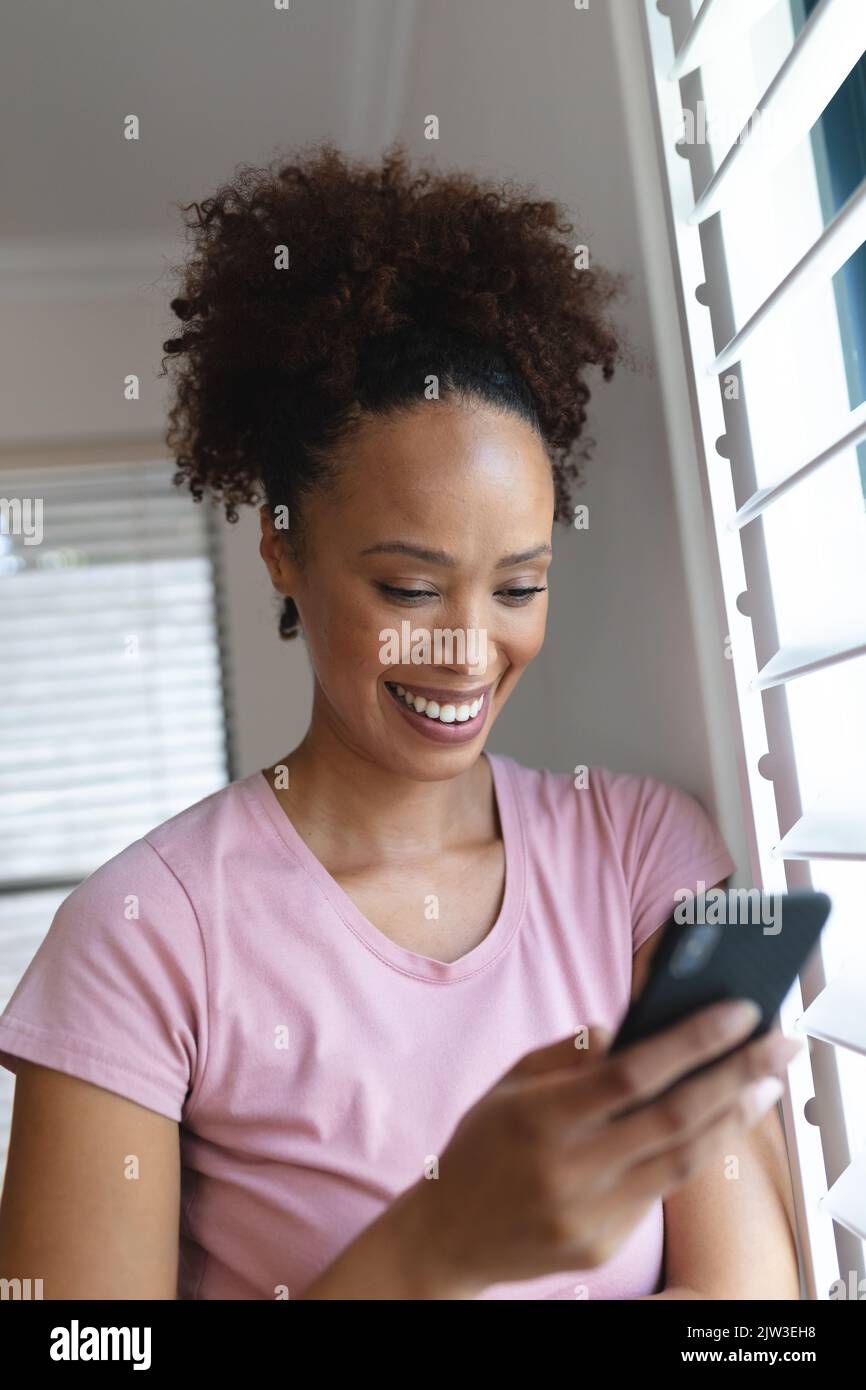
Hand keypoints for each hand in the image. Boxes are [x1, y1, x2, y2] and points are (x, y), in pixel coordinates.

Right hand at [405, 1001, 800, 1295]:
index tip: (738, 1013)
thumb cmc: (481, 1147)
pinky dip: (696, 1153)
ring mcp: (589, 1216)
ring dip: (734, 1118)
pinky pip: (661, 1192)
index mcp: (539, 1118)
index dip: (693, 1042)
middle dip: (737, 1076)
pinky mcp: (602, 1246)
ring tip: (766, 1084)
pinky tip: (719, 1124)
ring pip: (682, 1161)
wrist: (447, 1237)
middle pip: (674, 1119)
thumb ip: (569, 1054)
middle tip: (779, 1044)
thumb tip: (631, 1033)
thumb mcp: (509, 1084)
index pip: (633, 1074)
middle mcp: (568, 1171)